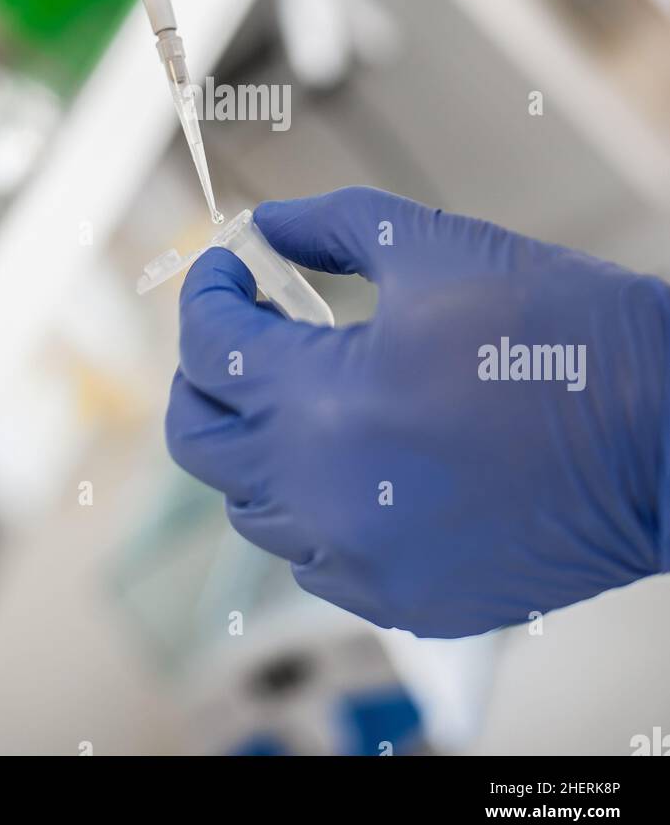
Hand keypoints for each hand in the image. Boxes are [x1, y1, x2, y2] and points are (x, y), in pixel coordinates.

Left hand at [167, 189, 669, 637]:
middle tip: (243, 330)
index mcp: (321, 404)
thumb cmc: (565, 337)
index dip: (206, 293)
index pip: (208, 347)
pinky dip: (313, 504)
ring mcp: (362, 561)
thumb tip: (267, 225)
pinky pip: (315, 557)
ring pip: (253, 505)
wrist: (669, 438)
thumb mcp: (436, 246)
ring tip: (308, 389)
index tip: (227, 268)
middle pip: (201, 439)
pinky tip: (356, 458)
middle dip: (206, 373)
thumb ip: (328, 226)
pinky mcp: (405, 599)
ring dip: (259, 440)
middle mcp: (323, 498)